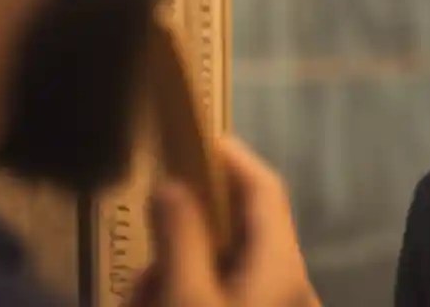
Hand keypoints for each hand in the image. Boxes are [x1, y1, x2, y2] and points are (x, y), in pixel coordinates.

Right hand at [128, 136, 321, 306]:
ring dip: (174, 271)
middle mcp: (288, 280)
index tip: (191, 139)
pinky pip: (219, 293)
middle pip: (237, 228)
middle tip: (145, 243)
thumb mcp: (184, 299)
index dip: (230, 158)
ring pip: (220, 266)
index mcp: (283, 265)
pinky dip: (185, 293)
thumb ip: (179, 238)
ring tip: (141, 294)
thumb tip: (171, 185)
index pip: (265, 188)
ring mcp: (275, 301)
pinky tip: (152, 303)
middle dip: (183, 232)